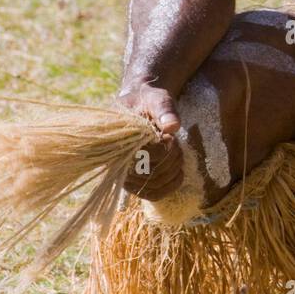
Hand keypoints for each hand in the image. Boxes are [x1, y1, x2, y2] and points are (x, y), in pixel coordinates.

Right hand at [115, 82, 183, 197]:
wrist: (140, 108)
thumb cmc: (148, 103)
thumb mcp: (157, 99)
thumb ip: (165, 110)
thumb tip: (173, 127)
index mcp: (118, 139)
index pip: (146, 156)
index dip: (165, 149)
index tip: (170, 136)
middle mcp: (116, 161)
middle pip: (153, 173)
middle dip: (172, 157)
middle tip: (174, 141)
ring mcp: (124, 175)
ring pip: (155, 185)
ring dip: (174, 170)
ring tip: (175, 152)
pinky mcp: (133, 182)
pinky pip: (153, 194)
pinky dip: (171, 186)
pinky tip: (179, 172)